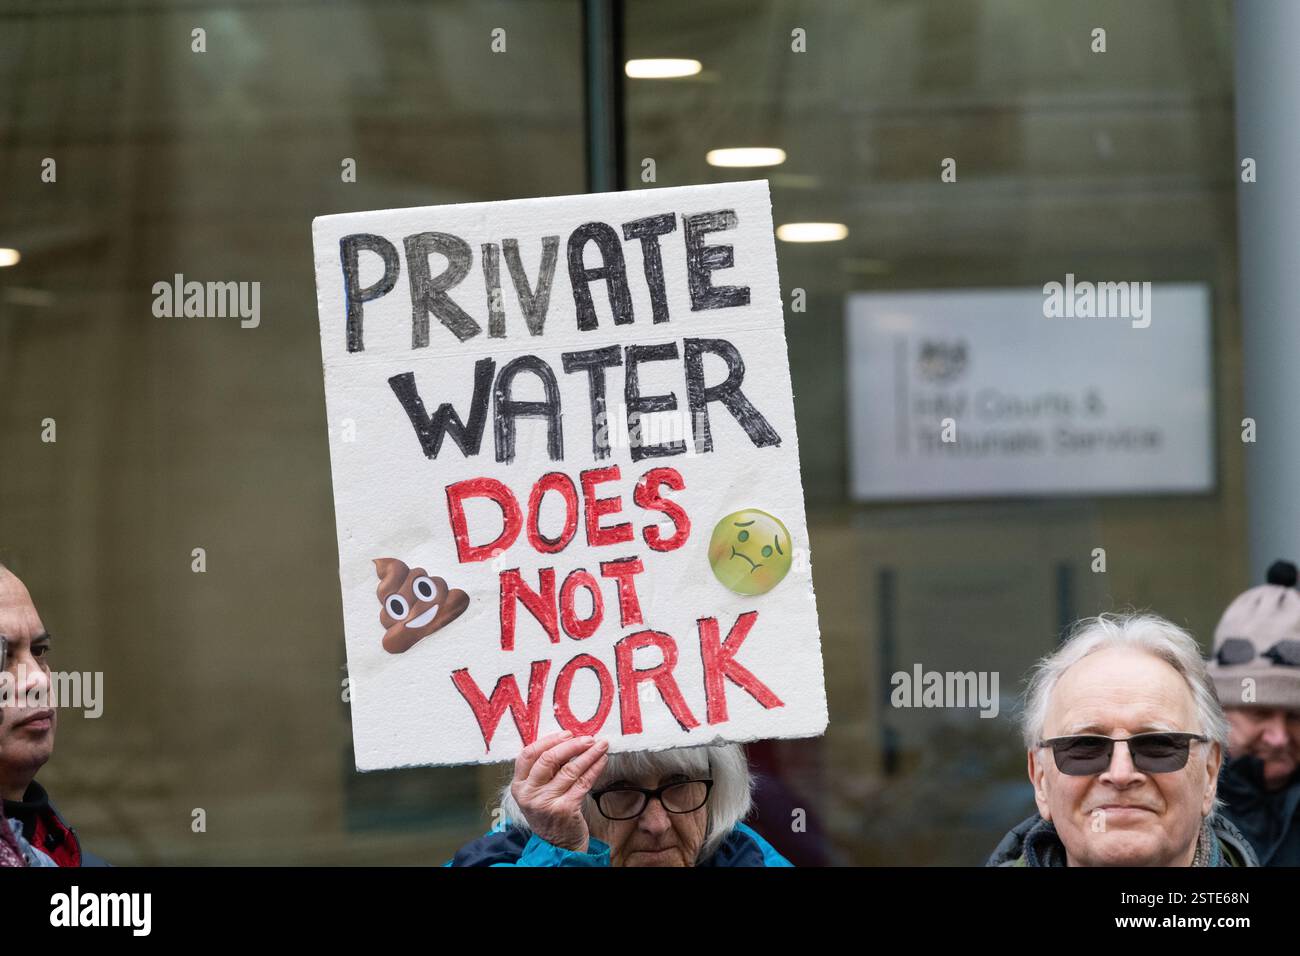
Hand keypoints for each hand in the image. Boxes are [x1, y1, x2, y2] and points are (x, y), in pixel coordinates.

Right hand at [510, 731, 609, 852]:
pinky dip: (595, 768)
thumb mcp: (538, 792)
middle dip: (571, 745)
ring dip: (589, 754)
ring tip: (601, 745)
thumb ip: (546, 770)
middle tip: (588, 738)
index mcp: (519, 785)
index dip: (548, 741)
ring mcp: (546, 802)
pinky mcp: (565, 809)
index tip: (566, 734)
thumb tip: (567, 741)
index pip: (528, 754)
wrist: (558, 846)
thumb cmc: (550, 813)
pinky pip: (583, 782)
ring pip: (570, 769)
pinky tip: (601, 760)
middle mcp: (529, 794)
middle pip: (548, 759)